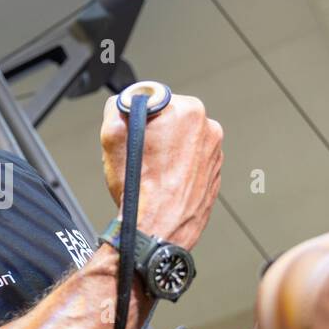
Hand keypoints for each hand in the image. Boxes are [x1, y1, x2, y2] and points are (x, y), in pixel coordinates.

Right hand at [100, 92, 222, 249]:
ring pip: (181, 139)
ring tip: (151, 171)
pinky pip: (191, 159)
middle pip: (170, 117)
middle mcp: (208, 127)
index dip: (134, 115)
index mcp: (187, 110)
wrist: (158, 230)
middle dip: (153, 131)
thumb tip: (122, 105)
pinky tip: (164, 180)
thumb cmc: (140, 190)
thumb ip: (116, 109)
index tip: (130, 130)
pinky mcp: (215, 172)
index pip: (152, 98)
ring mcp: (215, 151)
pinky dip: (178, 166)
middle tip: (138, 153)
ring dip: (166, 149)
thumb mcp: (112, 138)